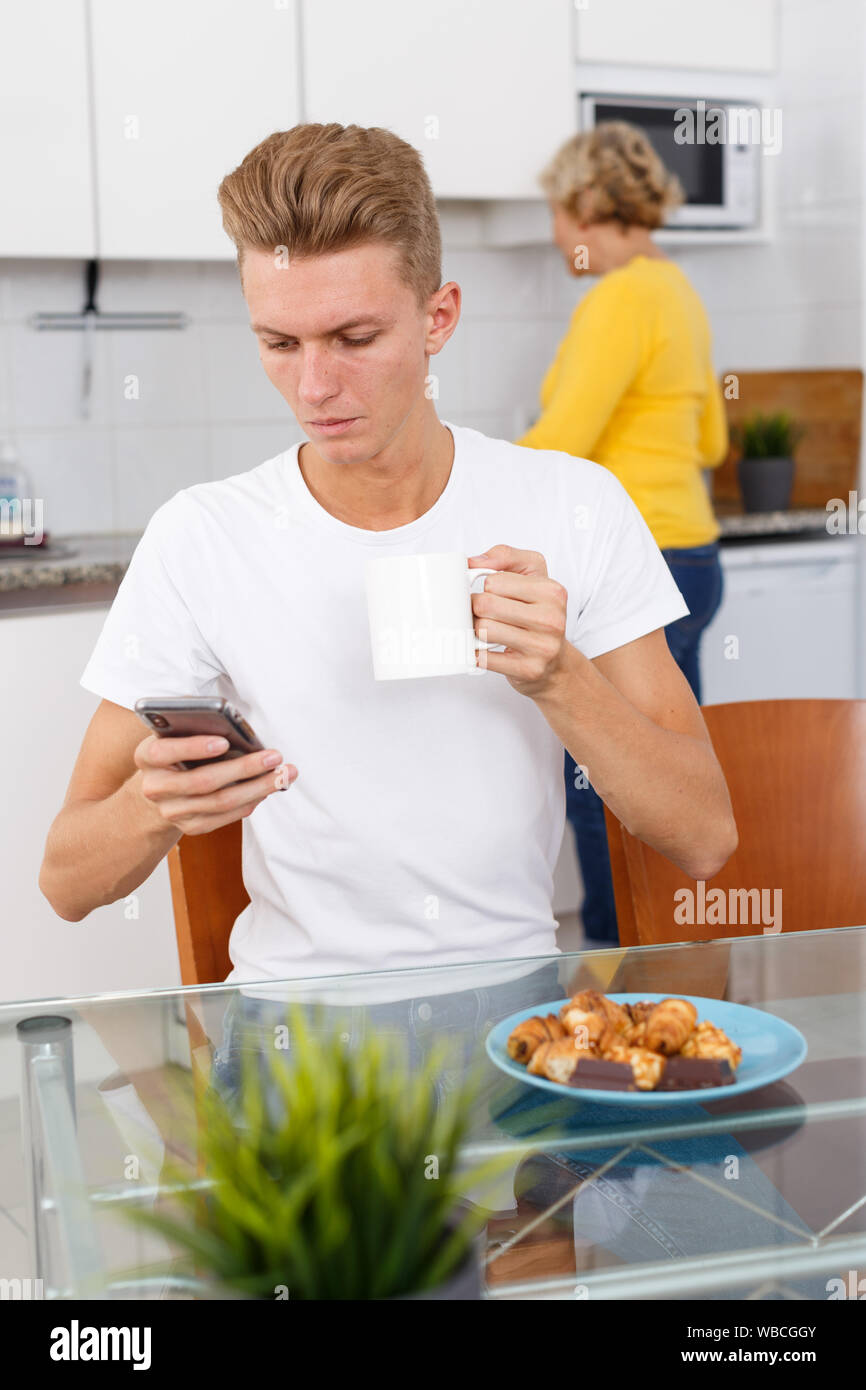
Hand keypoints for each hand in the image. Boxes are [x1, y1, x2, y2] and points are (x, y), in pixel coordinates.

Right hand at [132, 734, 297, 835]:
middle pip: (203, 782)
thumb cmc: (175, 751)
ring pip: (220, 803)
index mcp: (147, 757)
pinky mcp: (190, 827)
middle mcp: (155, 788)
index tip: (224, 741)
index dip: (194, 747)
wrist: (157, 790)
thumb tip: (226, 717)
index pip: (165, 752)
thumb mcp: (174, 734)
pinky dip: (250, 801)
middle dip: (243, 768)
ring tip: (283, 773)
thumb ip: (192, 724)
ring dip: (257, 788)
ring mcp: (172, 812)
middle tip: (274, 756)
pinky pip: (226, 816)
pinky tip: (268, 788)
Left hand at [468, 545, 570, 697]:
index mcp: (552, 592)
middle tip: (485, 614)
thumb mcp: (532, 575)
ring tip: (488, 631)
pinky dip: (477, 653)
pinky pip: (485, 658)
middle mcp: (551, 619)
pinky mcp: (529, 670)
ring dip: (477, 631)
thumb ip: (504, 556)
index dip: (486, 588)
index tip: (494, 595)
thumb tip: (472, 562)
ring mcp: (542, 647)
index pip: (493, 581)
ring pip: (483, 630)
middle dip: (477, 609)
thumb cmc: (539, 614)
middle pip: (485, 605)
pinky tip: (485, 650)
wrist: (556, 662)